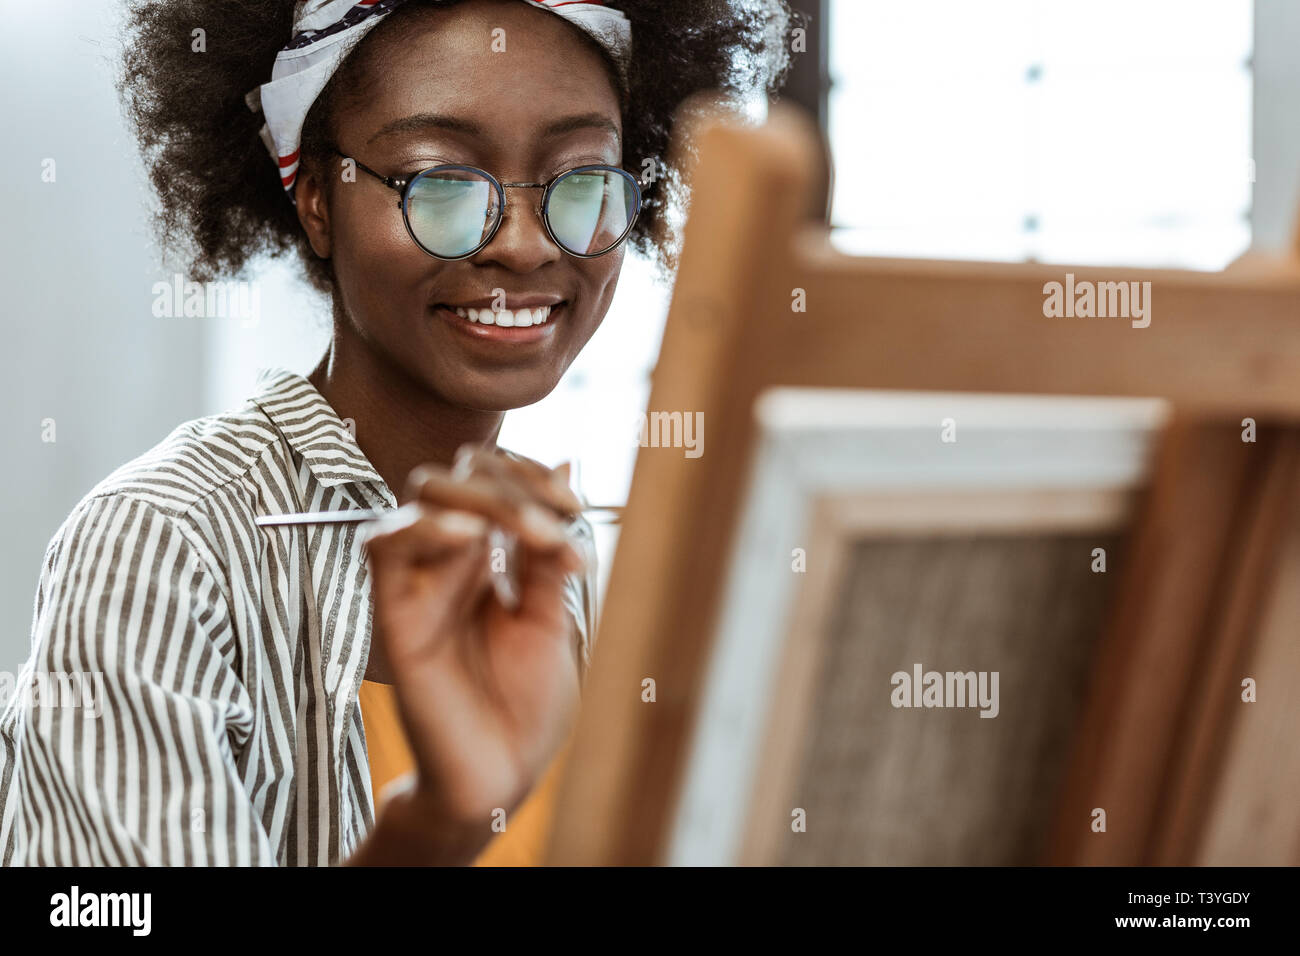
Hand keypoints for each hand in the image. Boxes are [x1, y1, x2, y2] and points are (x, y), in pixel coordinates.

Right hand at [362, 448, 586, 842]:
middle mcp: (448, 561)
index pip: (489, 474)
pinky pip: (383, 546)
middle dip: (514, 485)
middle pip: (458, 472)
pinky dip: (427, 526)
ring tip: (530, 537)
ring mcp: (419, 584)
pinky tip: (474, 538)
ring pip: (423, 493)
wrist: (503, 777)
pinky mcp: (395, 617)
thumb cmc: (526, 704)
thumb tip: (564, 464)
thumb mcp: (553, 615)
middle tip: (556, 532)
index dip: (530, 475)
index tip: (576, 510)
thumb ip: (548, 548)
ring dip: (484, 497)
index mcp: (486, 558)